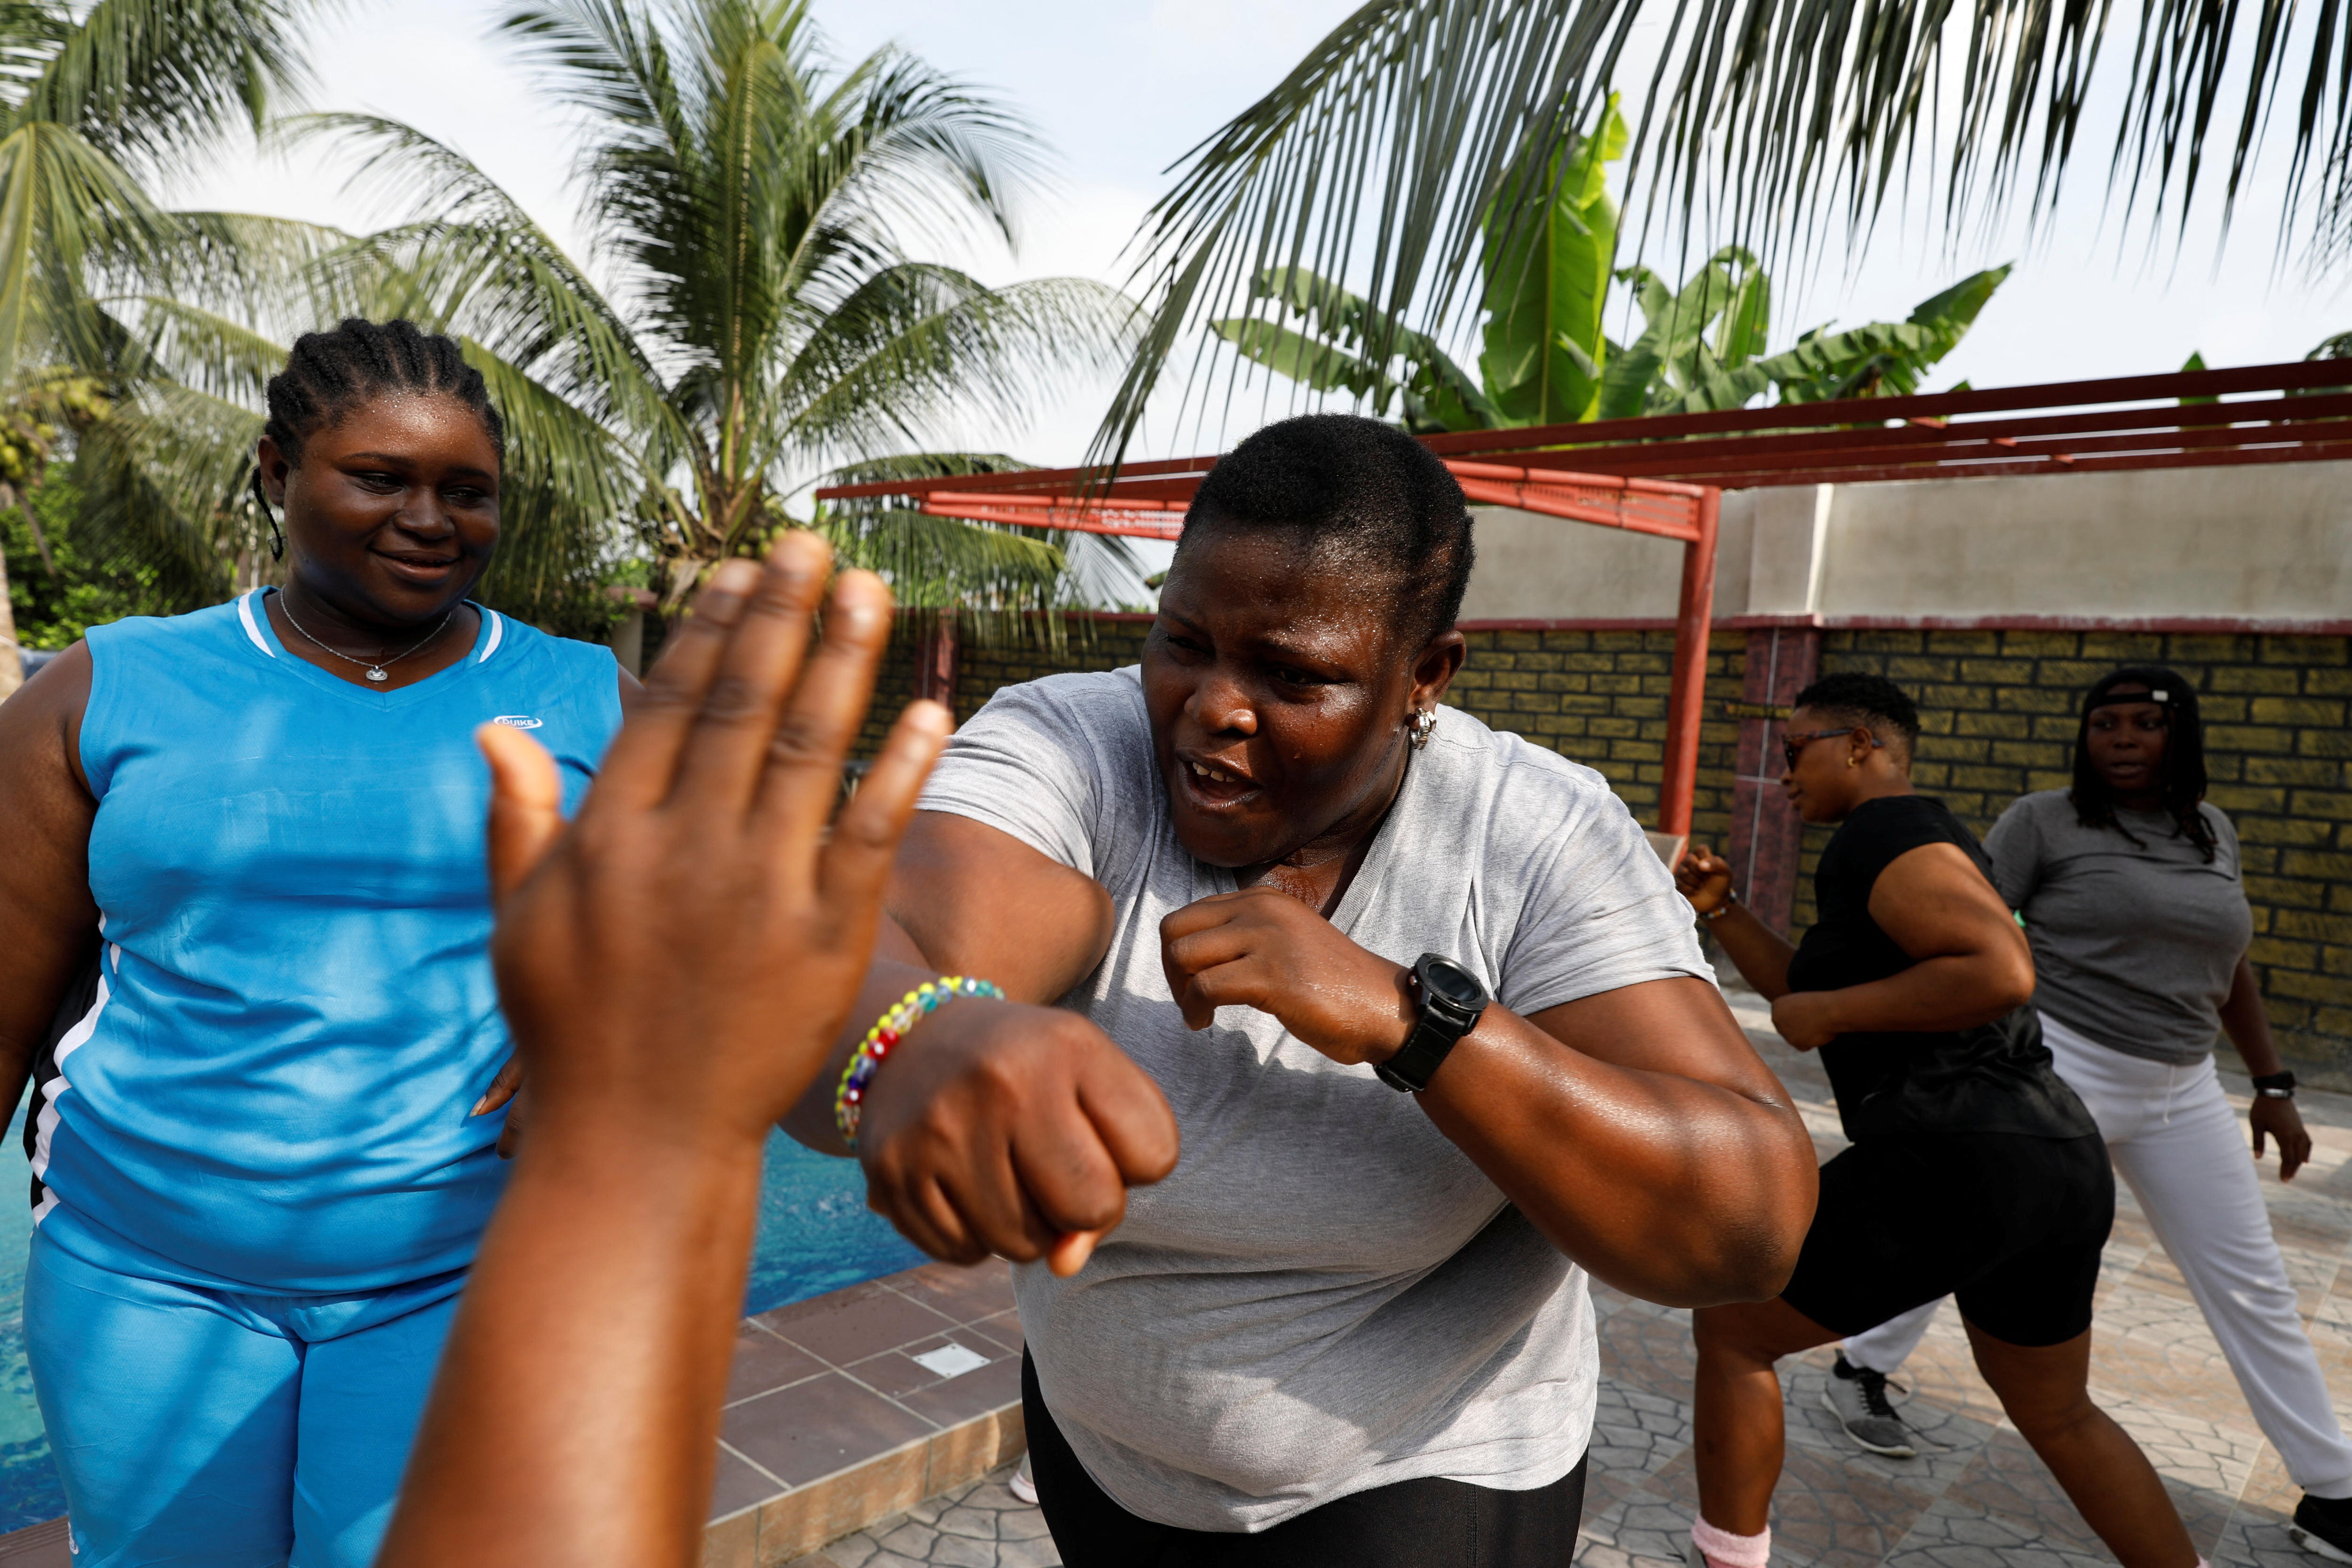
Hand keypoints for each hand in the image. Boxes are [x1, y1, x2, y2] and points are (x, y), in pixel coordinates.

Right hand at [476, 534, 949, 1154]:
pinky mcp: (825, 938)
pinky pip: (871, 834)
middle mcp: (687, 848)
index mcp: (612, 835)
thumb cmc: (574, 1034)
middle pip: (747, 703)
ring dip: (844, 661)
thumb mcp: (521, 924)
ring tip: (869, 591)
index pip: (673, 704)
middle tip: (814, 545)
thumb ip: (520, 820)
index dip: (712, 629)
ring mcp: (759, 891)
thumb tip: (497, 727)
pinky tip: (930, 710)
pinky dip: (902, 770)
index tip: (741, 572)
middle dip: (782, 614)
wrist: (639, 1145)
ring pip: (813, 749)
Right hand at [857, 998, 1177, 1275]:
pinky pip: (963, 1253)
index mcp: (1069, 1046)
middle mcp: (1003, 1082)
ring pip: (1025, 1247)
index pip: (1154, 1156)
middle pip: (1090, 1208)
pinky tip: (961, 1183)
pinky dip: (973, 1235)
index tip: (1098, 1134)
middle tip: (1050, 1167)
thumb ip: (1111, 1176)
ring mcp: (941, 1129)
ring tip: (1002, 1171)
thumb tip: (1065, 1264)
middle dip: (1081, 1207)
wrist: (910, 1039)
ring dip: (1026, 1228)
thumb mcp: (1085, 1086)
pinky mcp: (891, 1170)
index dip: (1134, 1163)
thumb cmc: (1024, 1073)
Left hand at [1159, 885, 1416, 1063]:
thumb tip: (1195, 951)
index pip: (1189, 914)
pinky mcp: (1271, 975)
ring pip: (1183, 955)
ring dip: (1180, 992)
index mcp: (1262, 898)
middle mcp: (1260, 909)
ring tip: (1198, 1014)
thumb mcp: (1285, 939)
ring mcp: (1266, 939)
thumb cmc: (1334, 984)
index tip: (1192, 982)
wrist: (1383, 1006)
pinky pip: (1204, 987)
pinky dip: (1195, 1009)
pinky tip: (1206, 1023)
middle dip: (1170, 970)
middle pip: (1175, 930)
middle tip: (1189, 999)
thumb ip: (1246, 934)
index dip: (1178, 953)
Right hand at [1675, 844, 1733, 917]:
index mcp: (1701, 855)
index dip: (1707, 859)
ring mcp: (1681, 871)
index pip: (1701, 849)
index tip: (1712, 869)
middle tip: (1705, 879)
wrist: (1714, 902)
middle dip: (1700, 873)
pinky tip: (1695, 891)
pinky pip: (1680, 883)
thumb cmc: (1720, 884)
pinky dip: (1691, 889)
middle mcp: (1689, 860)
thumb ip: (1717, 864)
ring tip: (1700, 885)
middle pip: (1689, 859)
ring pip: (1683, 872)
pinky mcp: (1676, 882)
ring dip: (1695, 882)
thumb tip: (1700, 865)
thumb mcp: (1725, 873)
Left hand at [1769, 990, 1838, 1051]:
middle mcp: (1776, 1019)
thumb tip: (1790, 1025)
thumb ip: (1791, 1012)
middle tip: (1813, 1020)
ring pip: (1795, 1038)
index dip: (1798, 1016)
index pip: (1784, 1017)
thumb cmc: (1820, 1003)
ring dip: (1805, 1034)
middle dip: (1799, 1027)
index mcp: (1776, 1006)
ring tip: (1817, 1024)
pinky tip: (1818, 1033)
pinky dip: (1810, 1043)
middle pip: (1787, 1028)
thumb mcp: (1801, 1002)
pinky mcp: (1795, 1043)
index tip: (1807, 1011)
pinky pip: (1802, 1046)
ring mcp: (1784, 1032)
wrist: (1832, 1010)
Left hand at [2251, 1094, 2312, 1181]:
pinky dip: (2306, 1152)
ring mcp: (2300, 1130)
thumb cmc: (2262, 1108)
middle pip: (2296, 1157)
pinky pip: (2307, 1142)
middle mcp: (2295, 1134)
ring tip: (2292, 1173)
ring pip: (2302, 1151)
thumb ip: (2257, 1141)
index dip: (2285, 1169)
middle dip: (2292, 1169)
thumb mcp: (2256, 1124)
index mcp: (2284, 1135)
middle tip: (2286, 1179)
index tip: (2283, 1180)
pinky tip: (2305, 1160)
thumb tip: (2257, 1158)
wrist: (2274, 1092)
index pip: (2287, 1158)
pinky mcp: (2301, 1126)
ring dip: (2298, 1162)